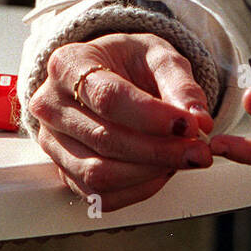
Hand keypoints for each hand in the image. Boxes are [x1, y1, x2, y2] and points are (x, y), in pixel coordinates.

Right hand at [29, 33, 213, 212]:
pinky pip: (99, 195)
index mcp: (68, 63)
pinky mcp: (63, 171)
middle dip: (159, 150)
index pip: (107, 98)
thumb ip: (181, 85)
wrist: (110, 72)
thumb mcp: (158, 56)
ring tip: (185, 159)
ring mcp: (52, 143)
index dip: (151, 116)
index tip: (190, 125)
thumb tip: (200, 121)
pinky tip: (164, 172)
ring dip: (150, 173)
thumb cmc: (131, 61)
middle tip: (200, 151)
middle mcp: (50, 105)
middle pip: (104, 139)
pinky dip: (138, 189)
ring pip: (98, 173)